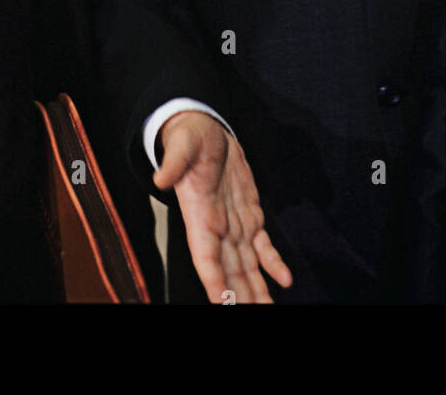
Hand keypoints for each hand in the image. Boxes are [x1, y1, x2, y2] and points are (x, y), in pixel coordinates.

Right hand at [153, 110, 292, 302]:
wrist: (206, 131)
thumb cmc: (190, 139)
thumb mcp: (182, 146)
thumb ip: (173, 163)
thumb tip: (161, 177)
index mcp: (199, 216)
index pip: (206, 257)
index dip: (214, 282)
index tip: (222, 303)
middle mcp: (216, 228)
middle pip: (229, 272)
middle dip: (239, 297)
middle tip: (253, 314)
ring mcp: (234, 224)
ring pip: (247, 266)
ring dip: (256, 290)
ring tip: (266, 309)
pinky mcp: (250, 215)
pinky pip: (263, 246)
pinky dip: (273, 263)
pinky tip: (284, 280)